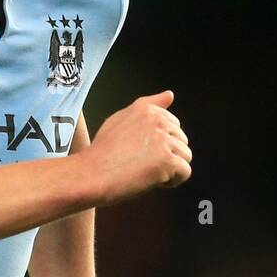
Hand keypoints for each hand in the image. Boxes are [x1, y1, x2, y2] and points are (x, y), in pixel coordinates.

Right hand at [86, 90, 191, 206]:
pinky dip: (172, 181)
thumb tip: (170, 95)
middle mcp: (157, 120)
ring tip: (146, 172)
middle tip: (140, 163)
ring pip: (185, 157)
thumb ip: (148, 106)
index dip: (160, 143)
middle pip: (182, 141)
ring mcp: (163, 140)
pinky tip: (153, 180)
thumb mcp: (120, 119)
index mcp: (146, 109)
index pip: (174, 126)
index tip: (140, 151)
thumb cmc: (102, 153)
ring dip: (170, 169)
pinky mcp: (167, 161)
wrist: (91, 174)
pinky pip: (185, 172)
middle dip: (167, 155)